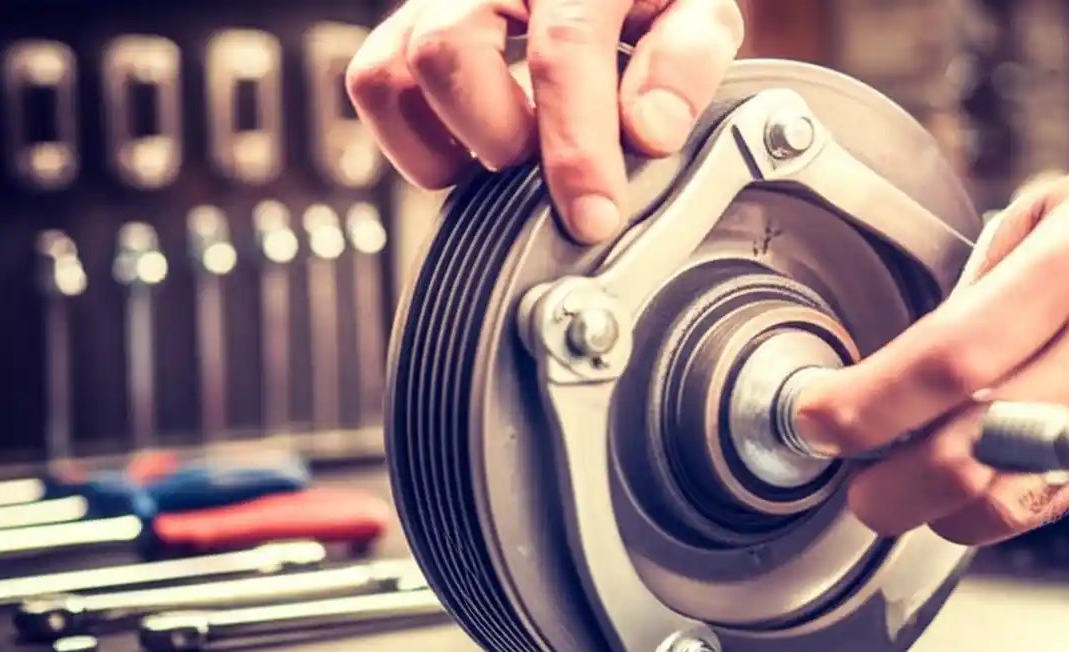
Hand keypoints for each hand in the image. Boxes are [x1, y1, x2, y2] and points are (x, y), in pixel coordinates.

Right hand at [346, 0, 744, 243]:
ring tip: (516, 160)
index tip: (595, 214)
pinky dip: (417, 141)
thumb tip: (649, 132)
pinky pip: (376, 85)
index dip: (577, 143)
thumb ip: (685, 61)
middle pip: (450, 49)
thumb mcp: (693, 10)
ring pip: (395, 69)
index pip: (563, 45)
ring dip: (455, 143)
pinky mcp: (407, 26)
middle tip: (550, 172)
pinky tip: (476, 154)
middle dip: (501, 137)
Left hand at [794, 96, 1068, 545]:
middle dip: (887, 485)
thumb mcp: (1046, 210)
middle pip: (973, 453)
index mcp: (1068, 273)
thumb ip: (972, 284)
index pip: (948, 360)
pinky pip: (1052, 504)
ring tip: (897, 487)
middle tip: (851, 476)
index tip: (818, 417)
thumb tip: (901, 359)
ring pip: (1013, 502)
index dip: (868, 403)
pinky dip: (989, 510)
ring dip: (933, 511)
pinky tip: (961, 487)